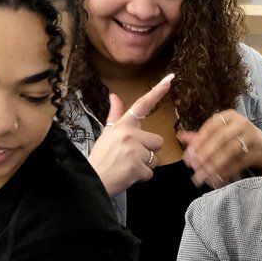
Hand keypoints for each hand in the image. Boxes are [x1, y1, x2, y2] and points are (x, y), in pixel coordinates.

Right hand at [87, 73, 173, 196]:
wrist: (92, 180)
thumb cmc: (100, 157)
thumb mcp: (106, 133)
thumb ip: (115, 115)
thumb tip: (114, 95)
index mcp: (123, 125)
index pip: (142, 105)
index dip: (157, 92)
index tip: (169, 80)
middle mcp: (130, 134)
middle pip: (157, 141)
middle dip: (148, 151)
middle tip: (131, 157)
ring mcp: (134, 151)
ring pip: (155, 158)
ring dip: (145, 165)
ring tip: (128, 166)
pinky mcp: (137, 167)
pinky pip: (150, 172)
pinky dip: (142, 177)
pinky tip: (129, 175)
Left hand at [179, 109, 261, 188]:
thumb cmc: (238, 138)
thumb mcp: (220, 133)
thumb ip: (201, 136)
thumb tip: (180, 136)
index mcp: (229, 116)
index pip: (211, 126)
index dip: (198, 141)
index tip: (188, 156)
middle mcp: (241, 123)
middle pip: (220, 138)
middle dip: (205, 154)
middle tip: (194, 167)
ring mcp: (251, 137)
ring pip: (229, 151)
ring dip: (214, 165)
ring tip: (202, 177)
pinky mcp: (258, 151)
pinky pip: (239, 163)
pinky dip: (226, 172)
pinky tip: (216, 179)